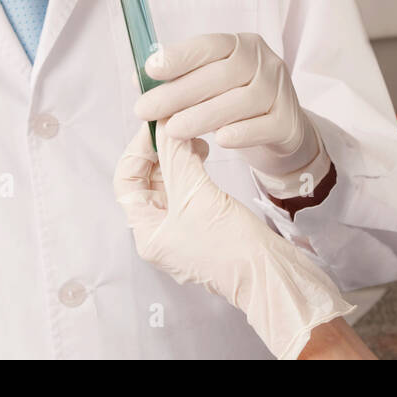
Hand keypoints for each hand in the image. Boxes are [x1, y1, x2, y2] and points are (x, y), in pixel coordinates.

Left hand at [113, 121, 353, 358]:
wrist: (269, 272)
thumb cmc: (231, 247)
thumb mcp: (197, 194)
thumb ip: (176, 157)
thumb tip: (164, 127)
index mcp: (147, 232)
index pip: (127, 181)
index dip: (137, 150)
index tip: (155, 126)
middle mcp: (160, 231)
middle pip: (147, 180)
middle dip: (160, 150)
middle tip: (175, 124)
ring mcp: (182, 228)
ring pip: (170, 183)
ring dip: (177, 157)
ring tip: (192, 137)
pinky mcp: (204, 222)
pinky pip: (189, 189)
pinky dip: (192, 168)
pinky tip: (203, 153)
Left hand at [134, 33, 323, 176]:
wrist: (280, 127)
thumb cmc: (235, 101)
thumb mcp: (210, 84)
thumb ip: (179, 79)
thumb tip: (137, 79)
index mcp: (242, 45)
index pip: (210, 45)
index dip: (180, 56)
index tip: (150, 70)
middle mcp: (265, 62)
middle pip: (222, 75)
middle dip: (179, 93)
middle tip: (145, 110)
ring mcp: (281, 91)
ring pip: (241, 101)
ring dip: (202, 116)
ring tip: (171, 131)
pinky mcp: (289, 122)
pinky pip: (264, 126)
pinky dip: (241, 133)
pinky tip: (219, 140)